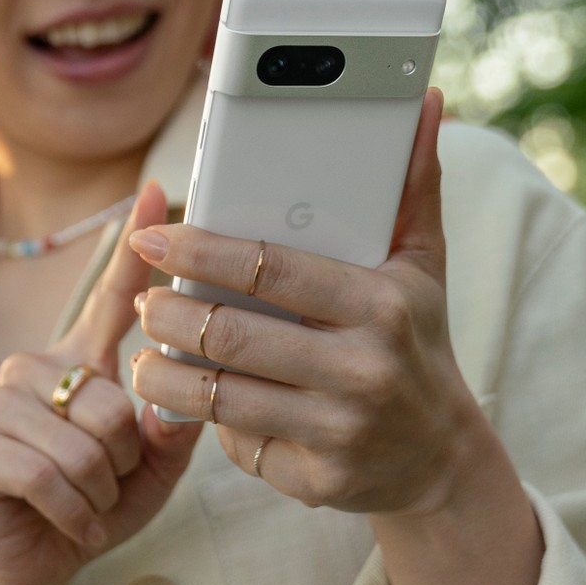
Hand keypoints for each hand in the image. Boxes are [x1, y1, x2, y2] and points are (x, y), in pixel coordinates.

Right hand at [0, 182, 202, 584]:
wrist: (36, 564)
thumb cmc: (96, 507)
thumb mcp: (152, 472)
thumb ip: (171, 432)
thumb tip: (175, 393)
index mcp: (80, 363)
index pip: (109, 295)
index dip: (135, 247)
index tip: (161, 188)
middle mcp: (34, 367)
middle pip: (111, 401)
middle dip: (125, 461)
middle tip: (108, 485)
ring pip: (82, 441)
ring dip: (99, 491)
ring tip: (86, 505)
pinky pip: (45, 474)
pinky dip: (72, 512)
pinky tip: (71, 525)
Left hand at [129, 90, 497, 517]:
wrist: (441, 458)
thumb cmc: (417, 343)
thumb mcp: (424, 267)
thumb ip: (414, 185)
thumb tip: (425, 103)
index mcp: (381, 305)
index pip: (269, 267)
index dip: (198, 247)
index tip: (149, 236)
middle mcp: (361, 370)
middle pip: (229, 334)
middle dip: (167, 312)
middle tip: (143, 298)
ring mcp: (338, 431)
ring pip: (217, 397)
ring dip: (162, 373)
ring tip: (144, 351)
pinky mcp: (315, 480)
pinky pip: (237, 442)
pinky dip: (207, 421)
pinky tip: (196, 400)